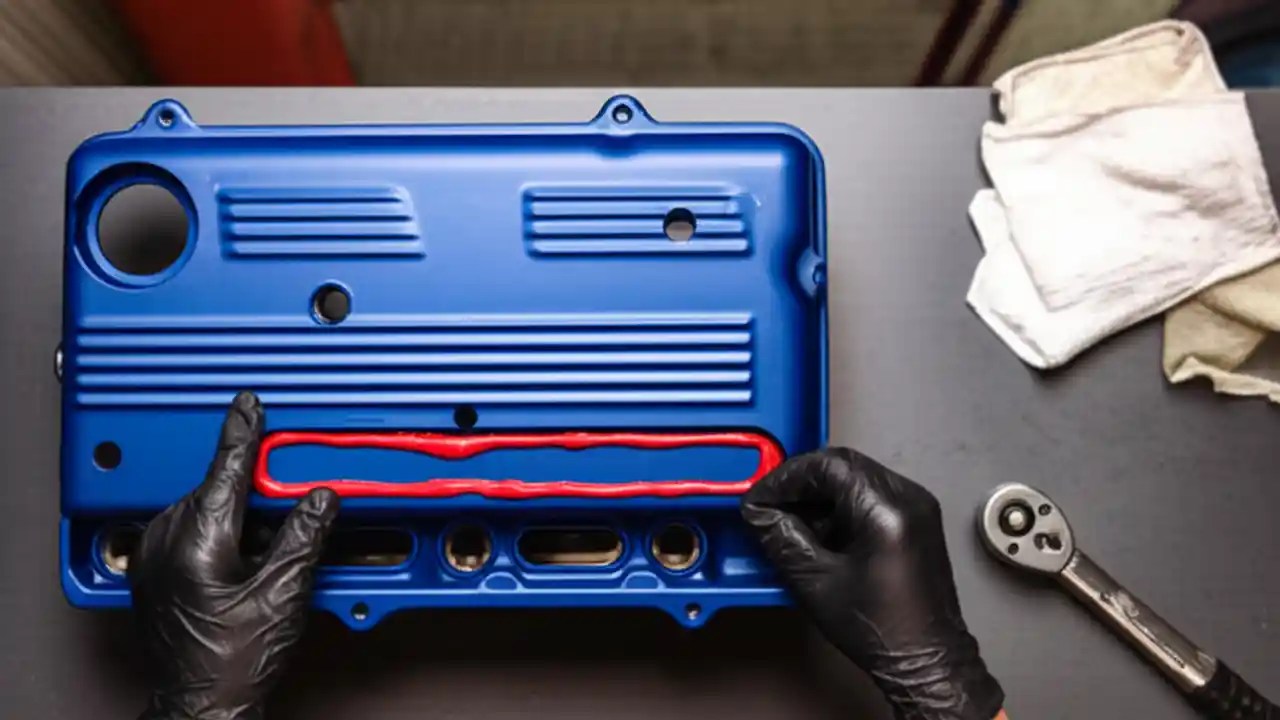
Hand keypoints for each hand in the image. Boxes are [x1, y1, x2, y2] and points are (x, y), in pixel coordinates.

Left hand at [130, 391, 339, 719]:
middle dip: (256, 495)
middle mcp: (165, 543)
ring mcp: (152, 558)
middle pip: (218, 491)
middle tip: (290, 506)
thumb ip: (302, 537)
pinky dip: (217, 535)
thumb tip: (320, 498)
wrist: (200, 704)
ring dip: (238, 518)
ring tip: (266, 555)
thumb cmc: (234, 661)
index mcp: (196, 540)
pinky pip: (186, 533)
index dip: (243, 433)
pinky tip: (243, 562)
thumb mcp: (283, 594)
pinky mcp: (150, 574)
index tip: (249, 405)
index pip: (225, 470)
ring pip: (203, 511)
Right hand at [741, 448, 1003, 719]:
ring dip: (820, 493)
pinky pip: (872, 494)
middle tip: (771, 505)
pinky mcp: (917, 519)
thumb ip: (781, 538)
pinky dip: (841, 505)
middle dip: (801, 483)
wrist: (927, 661)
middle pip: (844, 465)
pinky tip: (821, 531)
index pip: (827, 465)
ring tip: (792, 522)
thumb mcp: (815, 582)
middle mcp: (909, 497)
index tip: (761, 498)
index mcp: (886, 510)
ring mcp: (918, 506)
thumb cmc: (878, 630)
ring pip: (857, 477)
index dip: (786, 477)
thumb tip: (757, 512)